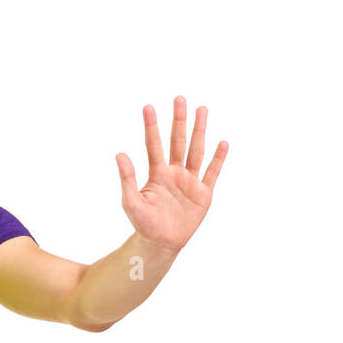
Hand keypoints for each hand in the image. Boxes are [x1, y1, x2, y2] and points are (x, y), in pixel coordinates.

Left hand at [115, 96, 228, 253]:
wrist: (161, 243)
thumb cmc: (143, 223)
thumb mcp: (131, 201)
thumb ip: (127, 178)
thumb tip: (119, 154)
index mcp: (157, 173)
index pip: (153, 144)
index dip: (151, 126)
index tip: (148, 106)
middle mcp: (174, 172)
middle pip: (177, 141)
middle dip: (179, 120)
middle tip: (179, 98)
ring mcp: (190, 181)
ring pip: (196, 150)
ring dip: (199, 131)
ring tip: (202, 109)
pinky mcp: (203, 193)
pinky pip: (212, 172)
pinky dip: (218, 159)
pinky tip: (223, 143)